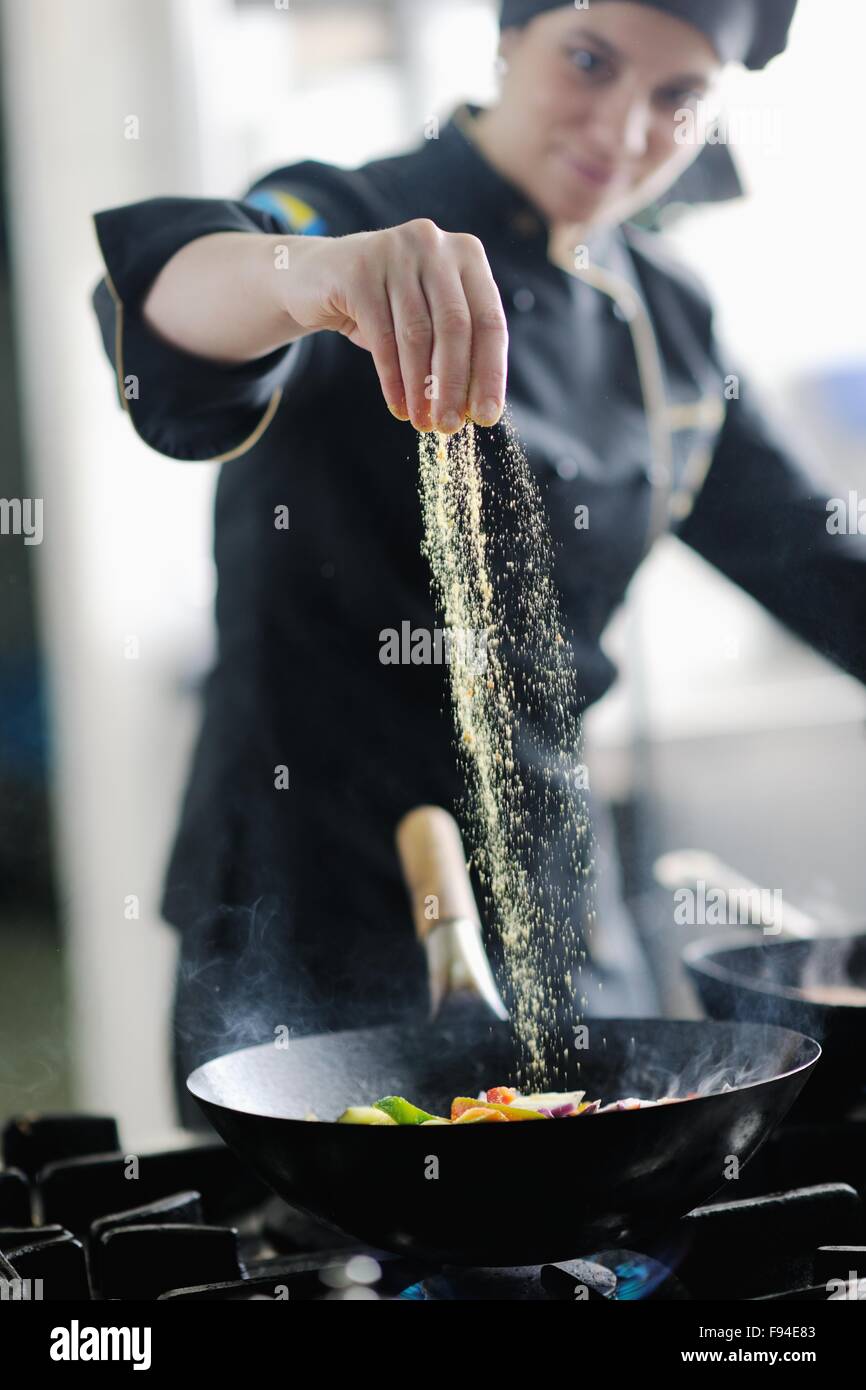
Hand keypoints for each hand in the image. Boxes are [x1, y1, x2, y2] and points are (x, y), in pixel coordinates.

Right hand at [282, 220, 507, 432]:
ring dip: (421, 388)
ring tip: (423, 423)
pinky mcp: (359, 271)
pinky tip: (398, 406)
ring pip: (417, 335)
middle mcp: (435, 244)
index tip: (486, 416)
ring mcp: (396, 252)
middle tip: (450, 427)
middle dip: (454, 385)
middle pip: (455, 327)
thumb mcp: (429, 319)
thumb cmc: (388, 306)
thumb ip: (455, 349)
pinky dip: (392, 379)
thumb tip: (476, 408)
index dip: (491, 372)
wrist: (319, 278)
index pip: (489, 321)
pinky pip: (381, 337)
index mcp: (467, 255)